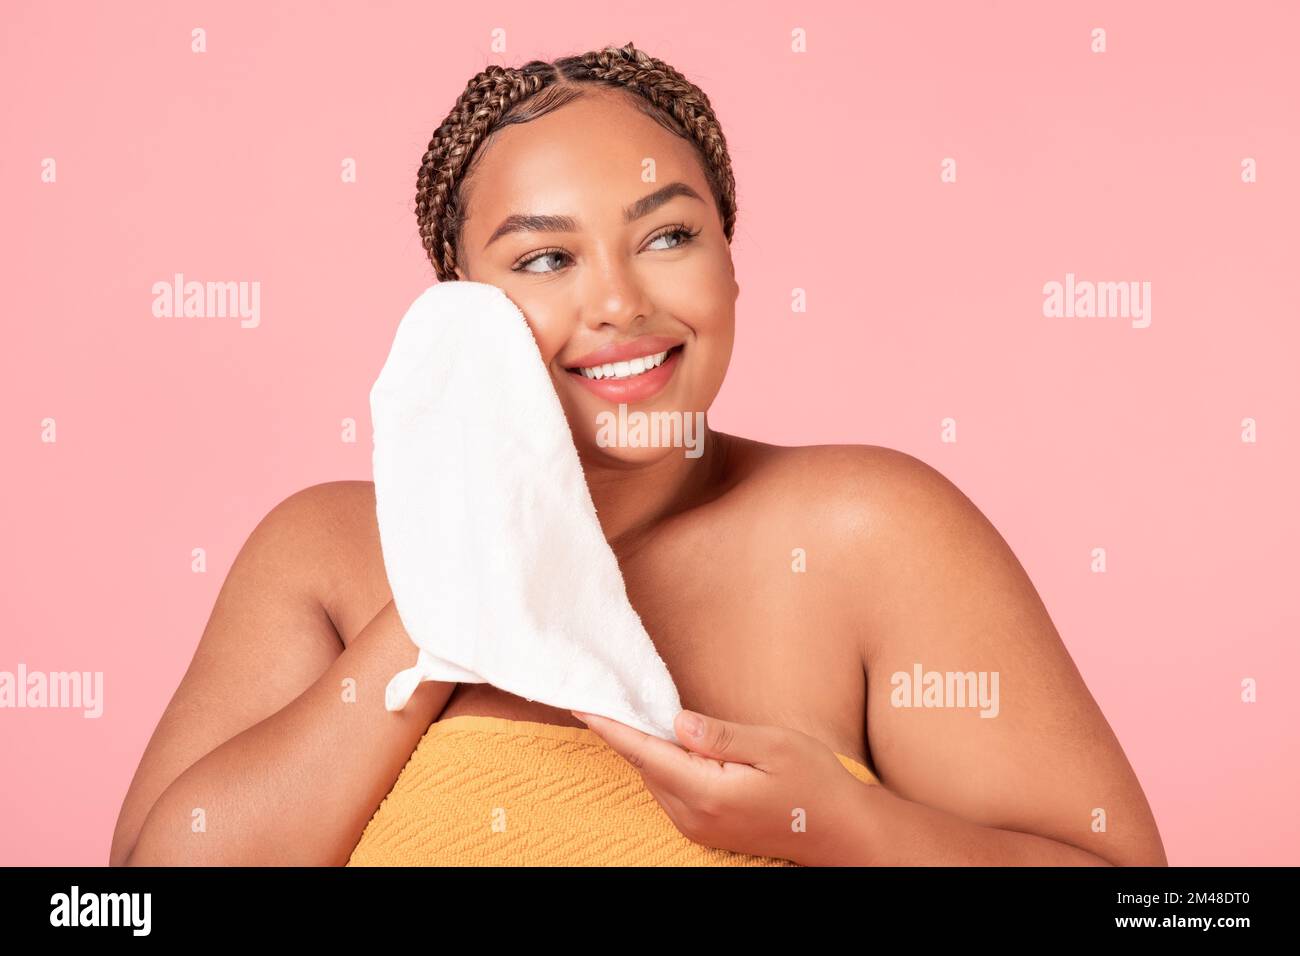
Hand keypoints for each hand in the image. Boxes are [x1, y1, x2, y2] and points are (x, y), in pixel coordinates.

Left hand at [571, 708, 866, 864]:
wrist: (840, 831)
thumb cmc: (814, 783)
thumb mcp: (772, 746)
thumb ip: (721, 736)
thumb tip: (676, 721)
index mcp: (708, 792)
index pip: (645, 753)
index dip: (611, 727)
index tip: (582, 705)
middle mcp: (694, 816)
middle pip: (646, 765)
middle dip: (626, 730)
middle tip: (609, 691)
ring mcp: (698, 827)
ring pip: (656, 778)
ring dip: (646, 747)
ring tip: (636, 709)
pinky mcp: (705, 828)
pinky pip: (670, 790)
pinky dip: (662, 764)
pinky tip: (669, 742)